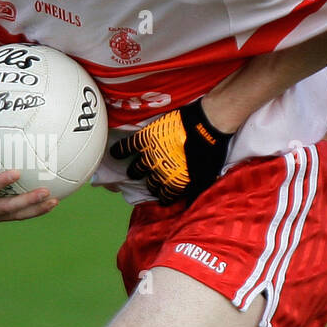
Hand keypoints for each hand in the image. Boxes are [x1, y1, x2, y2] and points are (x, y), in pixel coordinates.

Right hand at [109, 97, 231, 204]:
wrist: (207, 125)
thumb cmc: (212, 151)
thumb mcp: (207, 176)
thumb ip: (196, 188)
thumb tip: (190, 201)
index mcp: (175, 182)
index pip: (166, 195)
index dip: (164, 197)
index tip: (163, 198)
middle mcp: (160, 171)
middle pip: (151, 183)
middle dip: (151, 185)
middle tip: (151, 184)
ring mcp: (152, 154)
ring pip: (138, 168)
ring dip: (135, 171)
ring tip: (133, 172)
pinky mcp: (148, 137)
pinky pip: (129, 145)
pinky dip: (121, 150)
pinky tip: (114, 153)